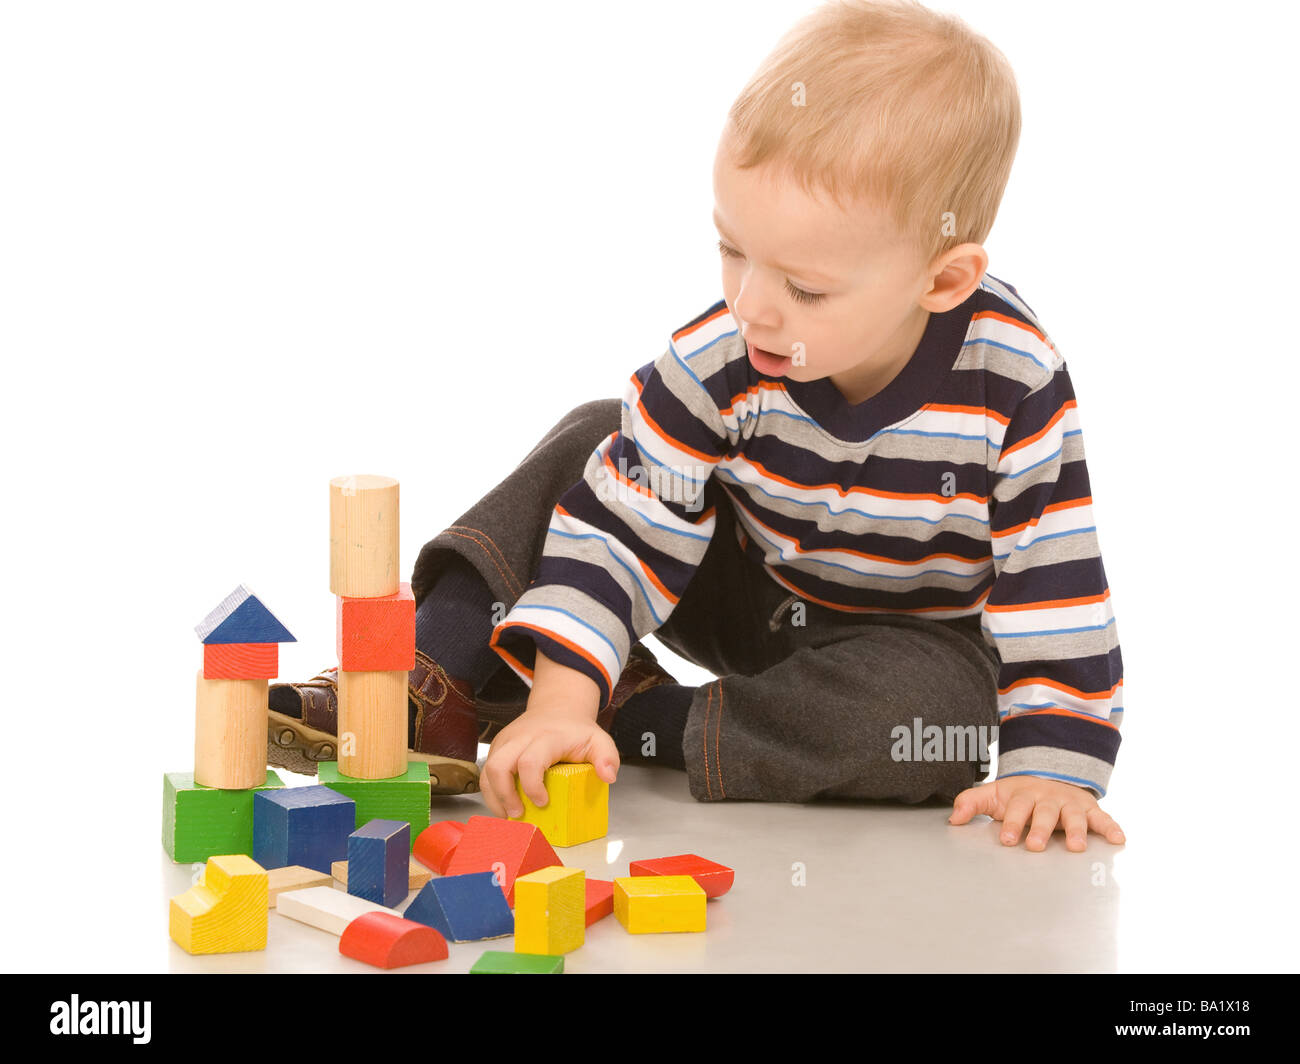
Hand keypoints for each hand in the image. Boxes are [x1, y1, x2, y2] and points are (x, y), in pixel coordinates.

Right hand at [480, 706, 618, 818]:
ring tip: (509, 815)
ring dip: (494, 797)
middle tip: (519, 814)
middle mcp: (521, 738)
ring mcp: (506, 742)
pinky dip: (492, 792)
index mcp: (546, 738)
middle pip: (498, 766)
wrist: (557, 709)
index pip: (530, 762)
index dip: (532, 787)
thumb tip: (607, 777)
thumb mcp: (599, 740)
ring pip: (487, 770)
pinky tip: (504, 805)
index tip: (543, 803)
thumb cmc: (576, 731)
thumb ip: (608, 757)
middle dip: (504, 795)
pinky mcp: (497, 748)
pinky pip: (486, 772)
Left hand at [948, 776, 1125, 851]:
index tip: (1007, 840)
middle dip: (1040, 829)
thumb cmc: (1018, 795)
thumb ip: (971, 802)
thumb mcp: (993, 794)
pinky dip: (1110, 827)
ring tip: (1076, 847)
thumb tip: (953, 818)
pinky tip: (1118, 839)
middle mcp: (1048, 798)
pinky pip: (1102, 818)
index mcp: (1023, 795)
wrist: (1048, 775)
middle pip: (1044, 813)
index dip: (1012, 823)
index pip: (1017, 808)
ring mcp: (1069, 803)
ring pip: (1073, 815)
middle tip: (1035, 846)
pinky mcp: (1089, 809)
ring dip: (1076, 830)